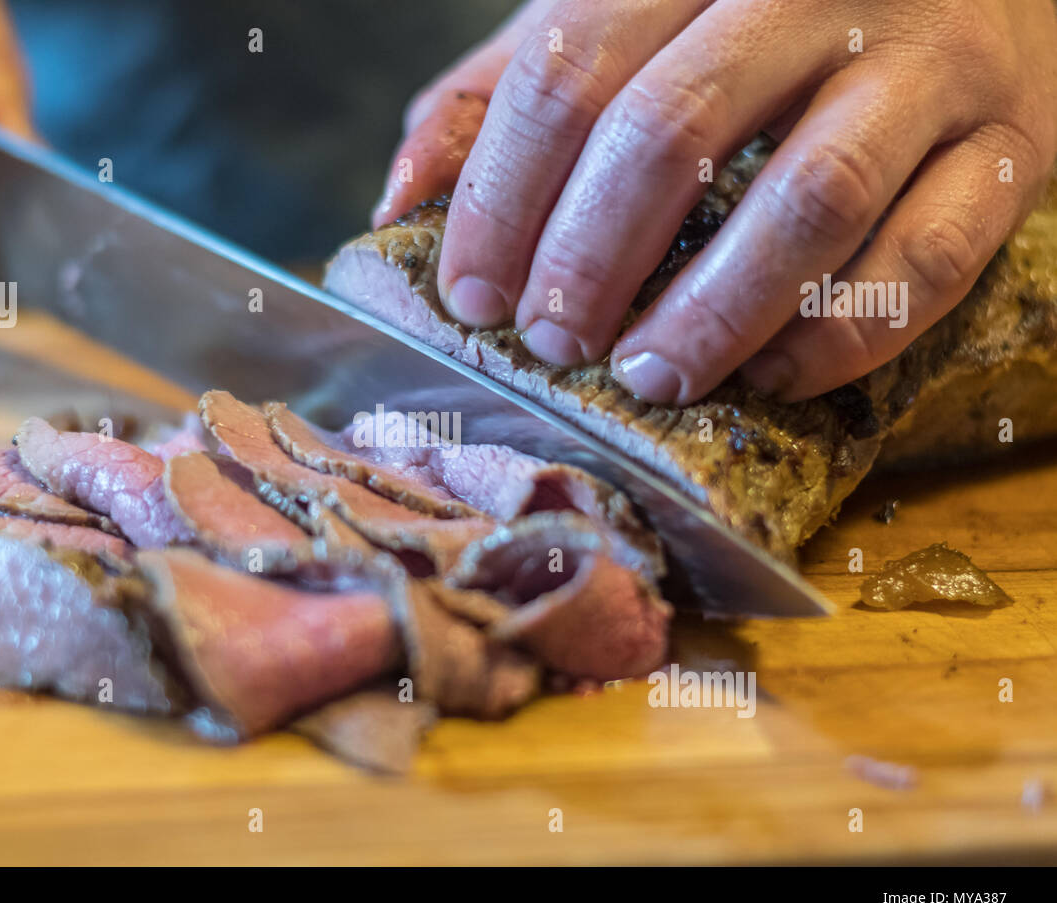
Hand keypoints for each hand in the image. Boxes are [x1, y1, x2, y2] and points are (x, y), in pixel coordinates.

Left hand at [377, 0, 1056, 403]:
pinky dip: (845, 332)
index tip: (471, 295)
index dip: (505, 195)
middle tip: (553, 344)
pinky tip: (773, 375)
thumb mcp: (622, 20)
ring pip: (809, 197)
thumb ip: (502, 94)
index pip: (569, 68)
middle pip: (674, 127)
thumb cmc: (761, 11)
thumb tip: (398, 203)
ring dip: (713, 307)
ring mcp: (929, 63)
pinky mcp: (1014, 142)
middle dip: (594, 256)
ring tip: (650, 375)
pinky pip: (931, 255)